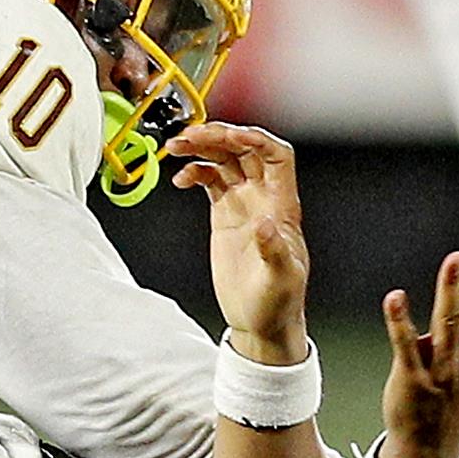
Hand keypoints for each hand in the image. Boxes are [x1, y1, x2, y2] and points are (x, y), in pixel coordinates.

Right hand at [167, 121, 308, 364]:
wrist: (260, 321)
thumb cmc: (278, 302)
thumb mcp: (280, 279)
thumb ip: (273, 251)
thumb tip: (265, 224)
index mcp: (282, 206)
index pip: (276, 155)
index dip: (256, 139)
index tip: (231, 137)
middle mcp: (263, 199)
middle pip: (244, 150)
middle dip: (219, 137)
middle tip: (191, 136)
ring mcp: (243, 204)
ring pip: (224, 161)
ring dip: (202, 148)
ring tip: (176, 146)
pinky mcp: (225, 216)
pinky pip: (210, 181)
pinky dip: (195, 173)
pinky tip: (181, 179)